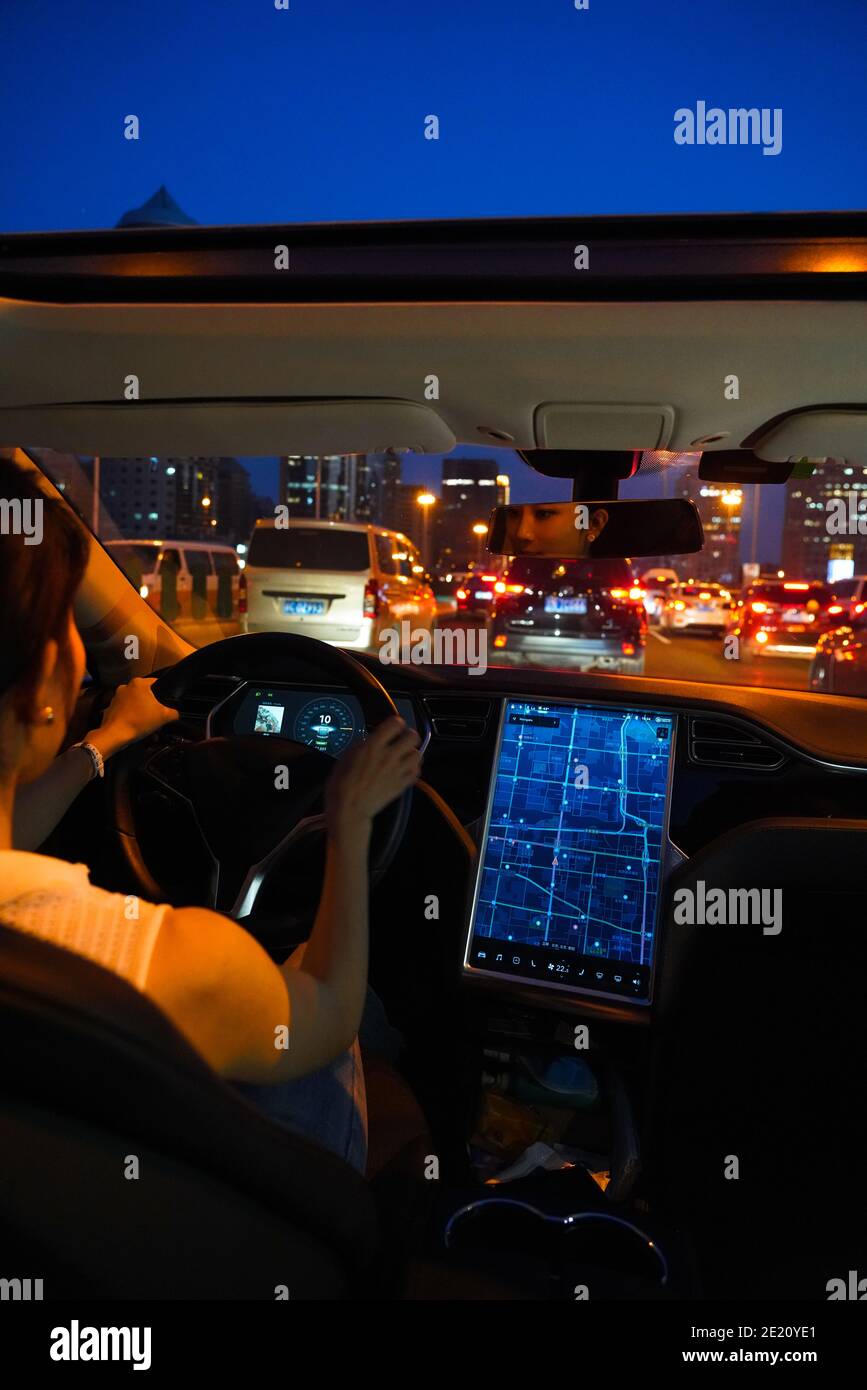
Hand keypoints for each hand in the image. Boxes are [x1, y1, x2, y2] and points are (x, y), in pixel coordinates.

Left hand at [86, 676, 179, 759]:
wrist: (115, 735)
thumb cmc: (140, 721)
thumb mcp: (164, 716)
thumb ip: (174, 712)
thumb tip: (175, 714)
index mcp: (138, 683)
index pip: (156, 682)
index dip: (164, 692)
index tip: (167, 703)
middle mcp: (125, 686)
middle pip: (144, 694)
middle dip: (151, 705)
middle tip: (157, 716)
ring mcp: (115, 697)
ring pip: (134, 703)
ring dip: (141, 712)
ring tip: (147, 725)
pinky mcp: (110, 708)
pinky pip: (125, 711)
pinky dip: (130, 717)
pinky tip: (136, 727)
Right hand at [325, 717, 420, 842]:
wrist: (348, 808)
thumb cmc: (341, 785)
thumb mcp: (346, 756)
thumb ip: (362, 744)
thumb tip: (370, 739)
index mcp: (373, 746)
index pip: (395, 723)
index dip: (395, 722)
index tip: (394, 725)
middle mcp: (388, 756)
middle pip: (412, 736)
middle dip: (408, 735)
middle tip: (403, 738)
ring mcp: (397, 771)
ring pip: (418, 754)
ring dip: (412, 752)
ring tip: (405, 754)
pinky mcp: (401, 785)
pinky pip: (416, 772)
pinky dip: (413, 769)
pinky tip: (405, 769)